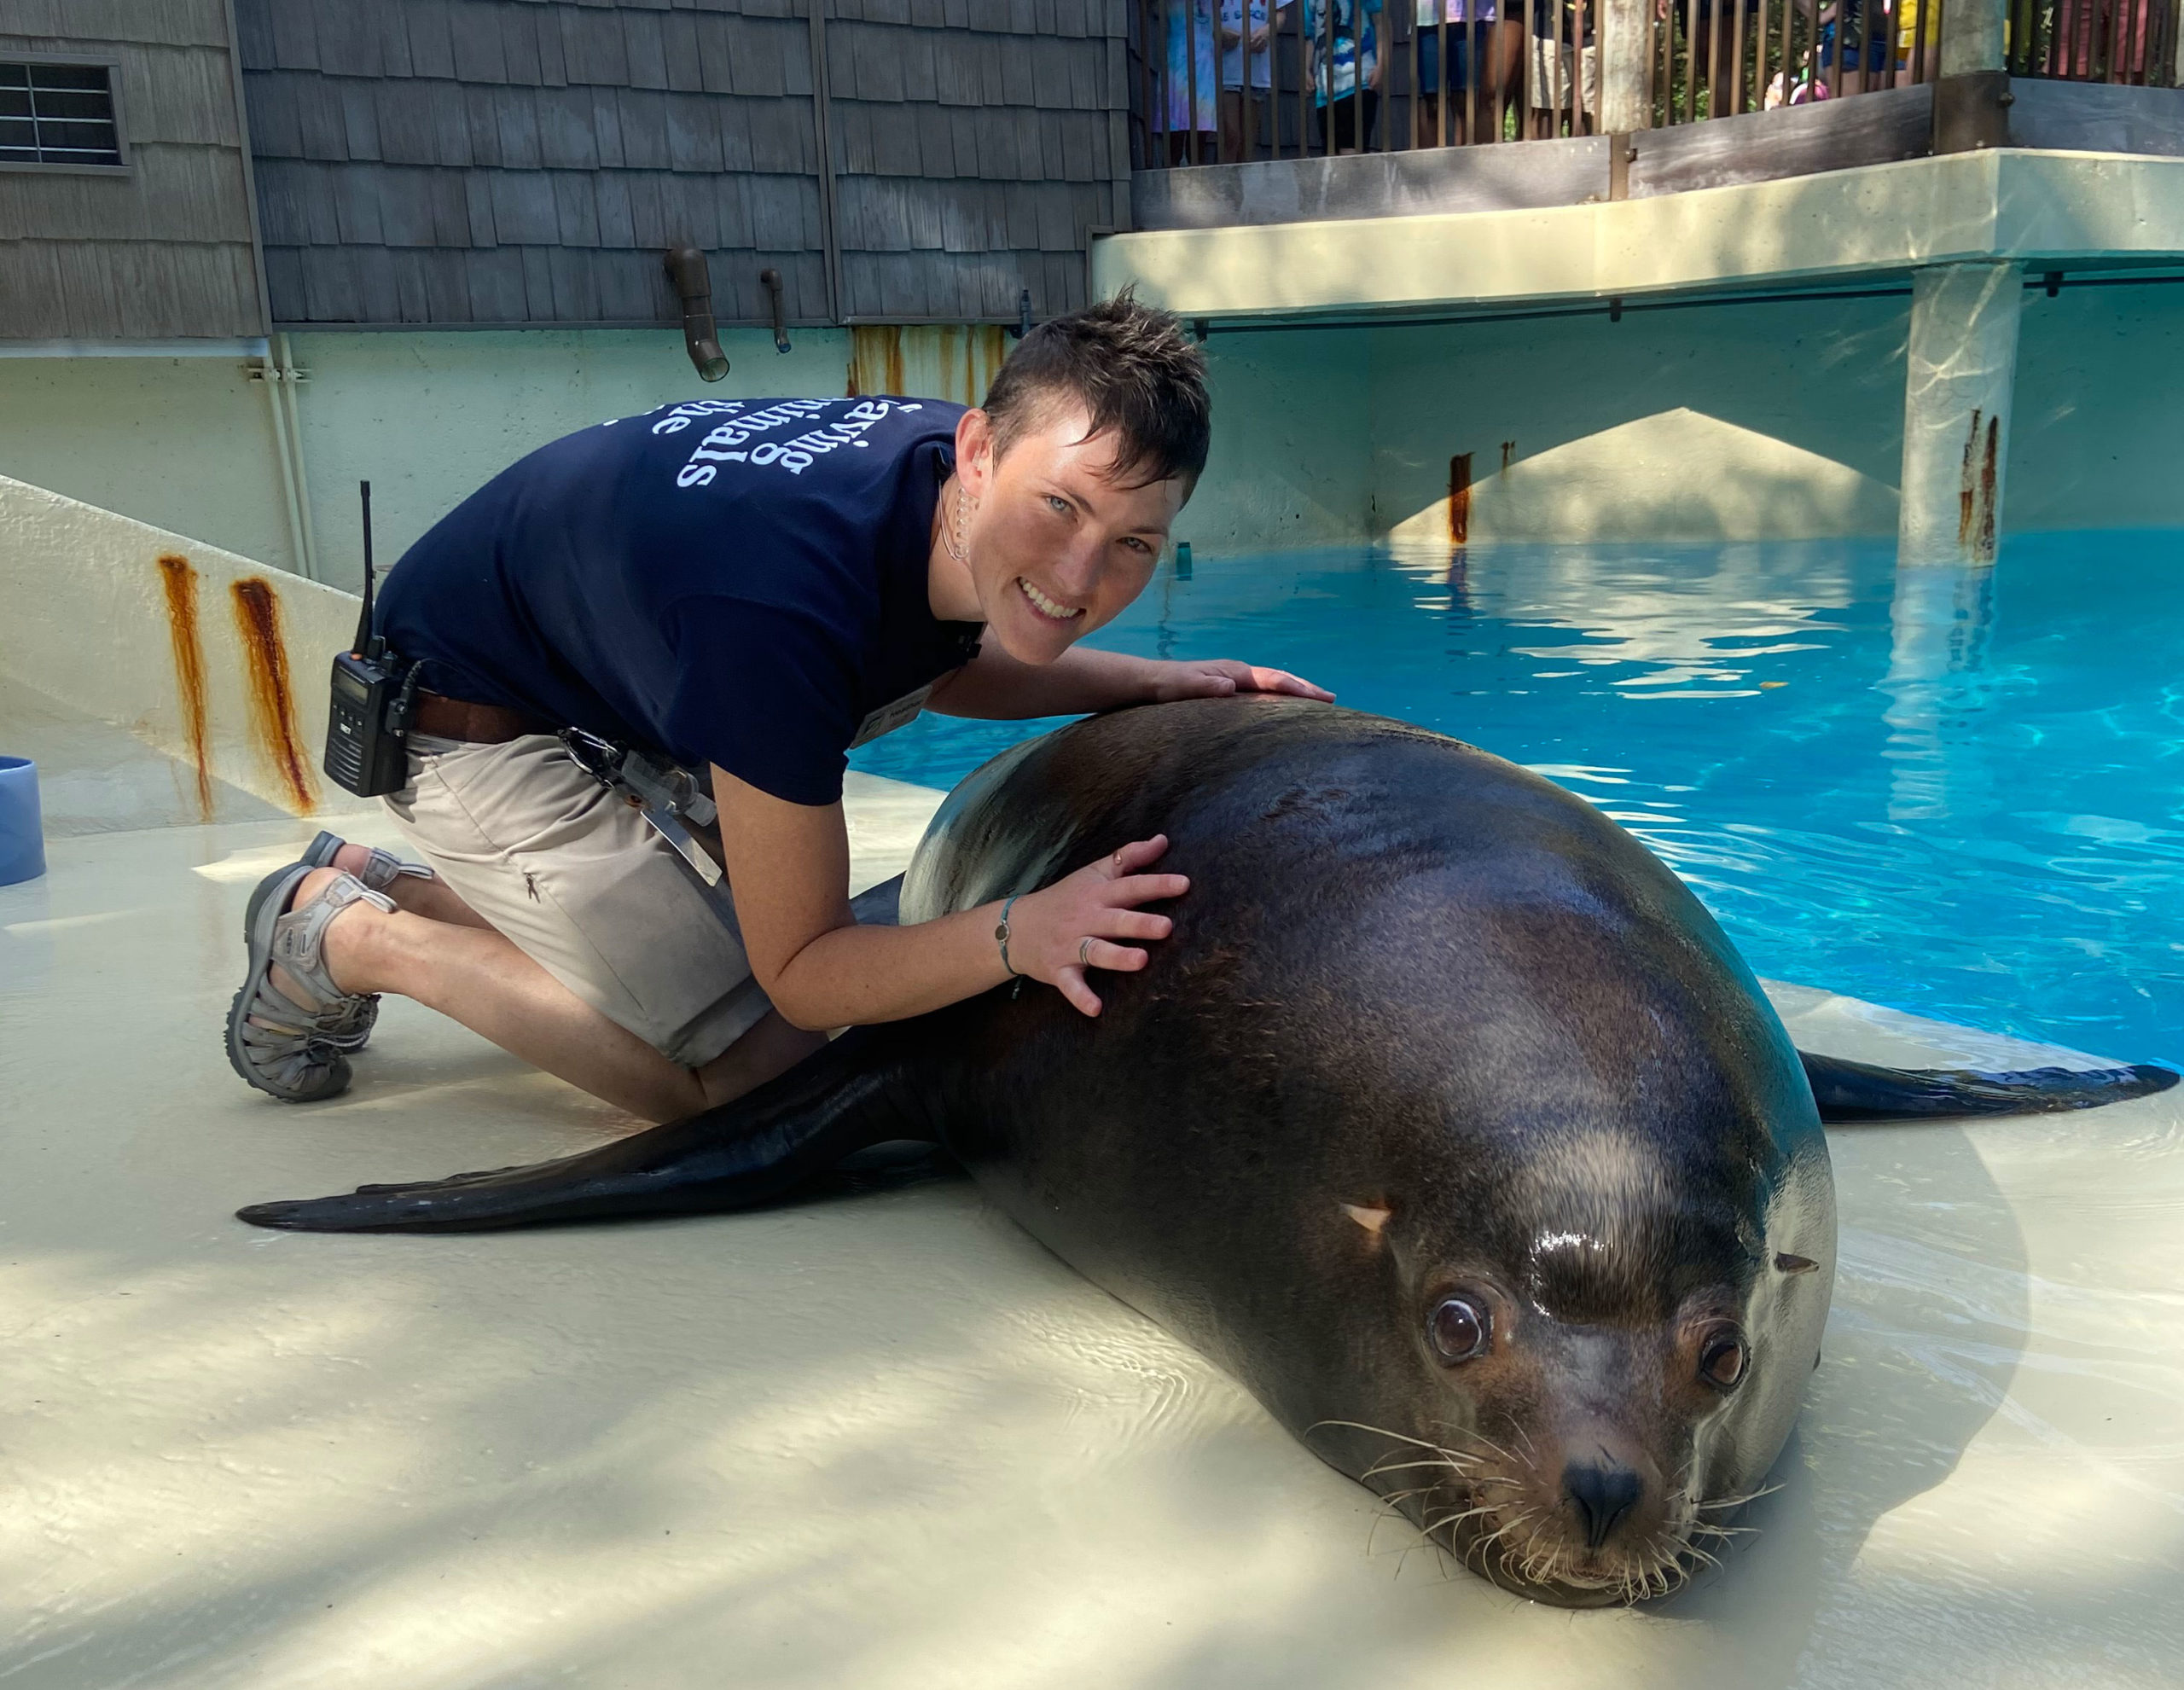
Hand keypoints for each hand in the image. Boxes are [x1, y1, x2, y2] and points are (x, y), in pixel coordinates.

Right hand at [1011, 836, 1188, 1016]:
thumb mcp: (1094, 872)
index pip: (1130, 886)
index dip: (1156, 884)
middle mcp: (1086, 918)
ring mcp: (1071, 945)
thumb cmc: (1065, 898)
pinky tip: (1096, 1009)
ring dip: (1117, 957)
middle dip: (1139, 923)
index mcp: (1097, 893)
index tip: (1184, 884)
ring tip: (1140, 960)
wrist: (1015, 927)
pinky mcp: (1059, 970)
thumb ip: (1129, 857)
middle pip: (1115, 920)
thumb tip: (1163, 840)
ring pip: (1096, 951)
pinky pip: (1071, 985)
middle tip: (1166, 927)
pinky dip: (1081, 997)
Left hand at [1148, 658, 1334, 703]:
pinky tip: (1288, 710)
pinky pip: (1264, 694)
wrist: (1150, 683)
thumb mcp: (1182, 687)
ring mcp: (1236, 680)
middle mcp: (1239, 673)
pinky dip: (1281, 699)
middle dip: (1306, 688)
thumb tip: (1230, 686)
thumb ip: (1205, 686)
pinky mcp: (1231, 690)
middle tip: (1331, 699)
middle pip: (1280, 679)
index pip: (1272, 680)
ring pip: (1274, 685)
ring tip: (1320, 702)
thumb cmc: (1166, 687)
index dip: (1297, 689)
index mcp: (1234, 672)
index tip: (1319, 697)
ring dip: (1297, 692)